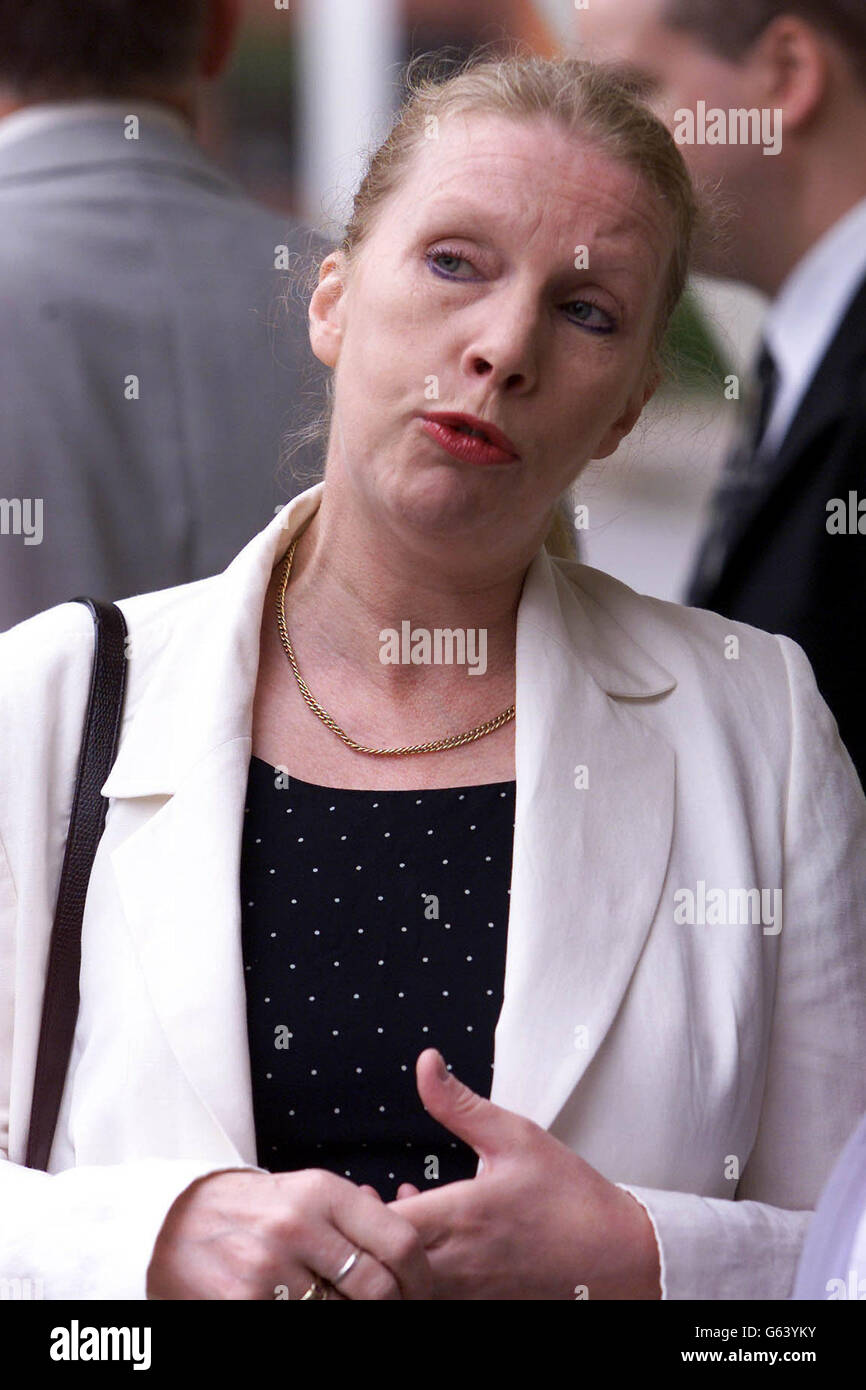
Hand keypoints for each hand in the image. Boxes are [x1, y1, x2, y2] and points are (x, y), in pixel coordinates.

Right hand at [146, 1168, 431, 1299]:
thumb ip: (354, 1222)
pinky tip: (303, 1308)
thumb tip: (409, 1262)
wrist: (175, 1218)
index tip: (420, 1292)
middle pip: (377, 1287)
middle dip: (391, 1307)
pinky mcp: (244, 1300)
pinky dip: (309, 1322)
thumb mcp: (306, 1196)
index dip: (420, 1279)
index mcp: (324, 1191)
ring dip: (346, 1314)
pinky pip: (300, 1323)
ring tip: (339, 1305)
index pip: (400, 1241)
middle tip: (391, 1310)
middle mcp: (298, 1224)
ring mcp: (268, 1265)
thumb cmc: (254, 1210)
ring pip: (340, 1311)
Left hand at [387, 1048, 661, 1299]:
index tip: (361, 1190)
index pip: (384, 1226)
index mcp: (461, 1216)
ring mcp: (466, 1294)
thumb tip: (427, 1064)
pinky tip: (426, 1251)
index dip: (360, 1212)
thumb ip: (459, 1104)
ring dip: (390, 1260)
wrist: (618, 1257)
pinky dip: (417, 1280)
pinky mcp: (478, 1308)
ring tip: (391, 1228)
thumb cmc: (570, 1198)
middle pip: (384, 1263)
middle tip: (364, 1211)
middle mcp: (456, 1264)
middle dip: (367, 1239)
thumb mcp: (515, 1137)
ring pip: (404, 1289)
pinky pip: (430, 1300)